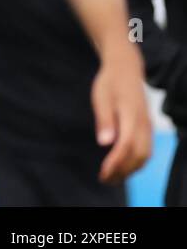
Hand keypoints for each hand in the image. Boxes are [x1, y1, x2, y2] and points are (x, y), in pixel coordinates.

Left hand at [91, 44, 152, 182]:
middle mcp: (143, 123)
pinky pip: (146, 150)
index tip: (103, 173)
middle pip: (139, 155)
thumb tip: (104, 143)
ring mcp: (148, 126)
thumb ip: (104, 120)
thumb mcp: (101, 97)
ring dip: (130, 169)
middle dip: (123, 171)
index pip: (126, 145)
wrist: (126, 69)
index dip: (116, 162)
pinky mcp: (147, 127)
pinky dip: (136, 162)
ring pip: (145, 155)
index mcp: (131, 115)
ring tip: (112, 177)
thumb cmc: (110, 82)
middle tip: (105, 179)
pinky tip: (122, 166)